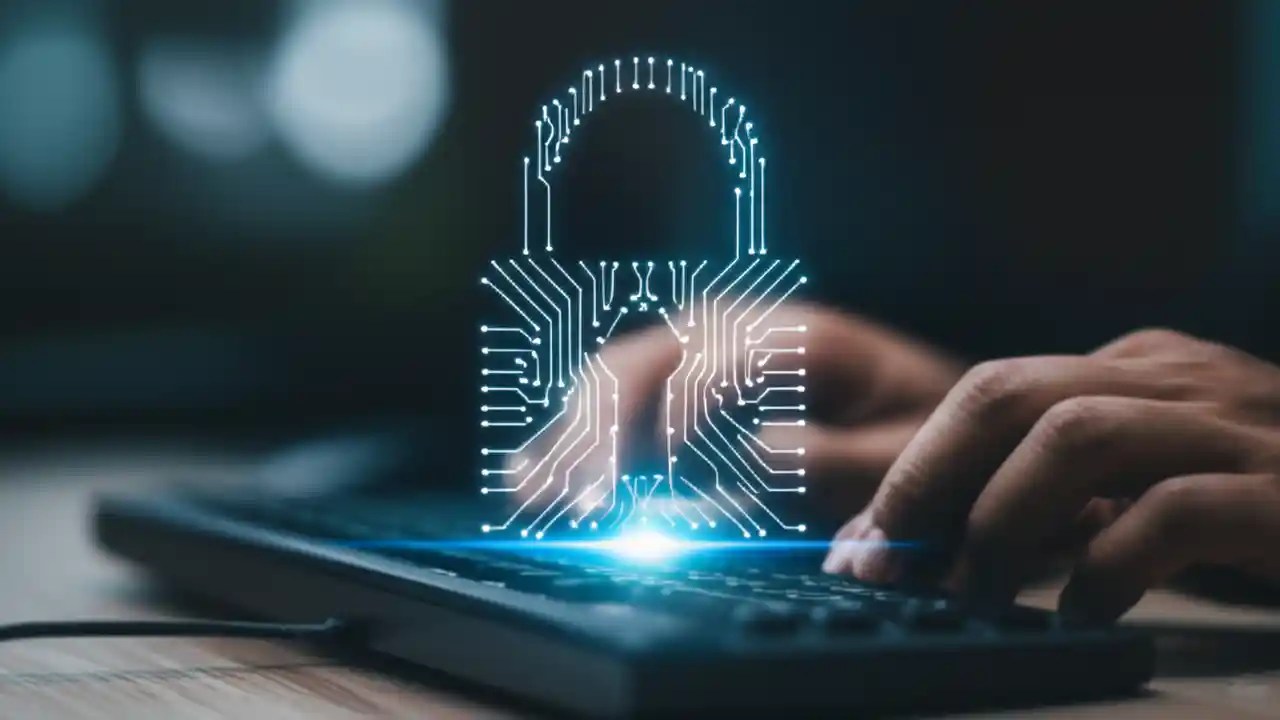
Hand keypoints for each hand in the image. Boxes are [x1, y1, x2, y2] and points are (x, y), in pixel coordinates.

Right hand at [505, 302, 960, 522]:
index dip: (674, 416)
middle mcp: (743, 329)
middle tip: (578, 503)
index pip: (715, 362)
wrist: (933, 405)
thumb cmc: (923, 428)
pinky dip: (576, 438)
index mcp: (801, 338)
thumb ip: (841, 456)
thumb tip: (754, 450)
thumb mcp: (908, 449)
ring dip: (573, 435)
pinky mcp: (689, 379)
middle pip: (648, 360)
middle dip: (602, 430)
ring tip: (532, 493)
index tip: (653, 477)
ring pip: (619, 374)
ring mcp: (710, 349)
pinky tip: (534, 474)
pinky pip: (620, 397)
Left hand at [827, 329, 1279, 622]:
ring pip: (1076, 436)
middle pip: (1009, 391)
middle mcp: (1179, 382)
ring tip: (972, 594)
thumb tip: (953, 543)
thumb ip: (1073, 498)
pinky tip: (1083, 616)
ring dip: (1001, 521)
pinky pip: (1177, 512)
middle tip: (883, 562)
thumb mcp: (1157, 485)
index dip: (915, 469)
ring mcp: (1239, 431)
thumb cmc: (1279, 507)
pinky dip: (1108, 567)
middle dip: (926, 478)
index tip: (864, 543)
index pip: (991, 393)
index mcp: (1140, 370)